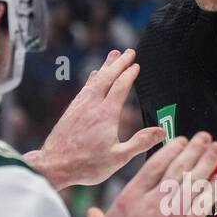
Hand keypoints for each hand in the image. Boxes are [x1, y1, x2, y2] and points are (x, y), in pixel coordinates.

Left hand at [25, 48, 164, 189]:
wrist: (54, 165)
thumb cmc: (86, 165)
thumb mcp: (118, 158)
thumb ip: (140, 142)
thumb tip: (161, 132)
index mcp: (106, 114)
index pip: (120, 87)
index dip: (130, 74)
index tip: (137, 64)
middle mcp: (92, 105)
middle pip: (107, 77)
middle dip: (119, 63)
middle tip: (129, 51)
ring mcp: (80, 106)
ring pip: (94, 80)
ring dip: (105, 66)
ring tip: (113, 55)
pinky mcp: (71, 110)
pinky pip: (85, 88)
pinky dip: (92, 78)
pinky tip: (94, 76)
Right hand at [86, 132, 216, 216]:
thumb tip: (93, 213)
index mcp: (130, 198)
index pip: (154, 165)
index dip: (171, 150)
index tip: (182, 140)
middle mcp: (152, 202)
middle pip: (178, 168)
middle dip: (194, 149)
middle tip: (206, 138)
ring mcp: (170, 215)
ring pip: (193, 182)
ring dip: (208, 163)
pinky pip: (203, 204)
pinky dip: (213, 191)